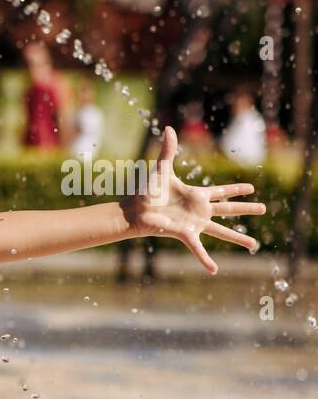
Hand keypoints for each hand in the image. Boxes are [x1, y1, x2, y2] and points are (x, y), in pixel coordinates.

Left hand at [122, 126, 266, 273]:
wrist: (134, 210)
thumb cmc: (146, 192)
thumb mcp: (161, 170)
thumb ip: (168, 150)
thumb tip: (168, 128)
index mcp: (196, 195)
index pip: (221, 191)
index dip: (236, 190)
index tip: (251, 188)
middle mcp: (199, 211)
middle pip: (228, 209)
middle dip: (246, 209)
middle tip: (264, 209)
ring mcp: (194, 224)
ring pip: (222, 232)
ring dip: (238, 238)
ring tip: (254, 245)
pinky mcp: (185, 234)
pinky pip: (198, 249)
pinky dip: (205, 260)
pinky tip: (214, 270)